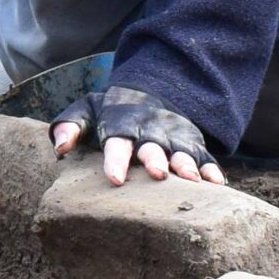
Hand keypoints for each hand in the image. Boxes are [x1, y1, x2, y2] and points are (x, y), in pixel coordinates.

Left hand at [52, 84, 224, 188]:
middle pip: (154, 146)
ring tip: (193, 181)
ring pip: (182, 151)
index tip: (114, 178)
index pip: (117, 141)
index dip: (116, 159)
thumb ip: (70, 125)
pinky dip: (211, 169)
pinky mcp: (193, 143)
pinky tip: (218, 186)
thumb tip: (59, 148)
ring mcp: (175, 136)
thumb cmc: (111, 112)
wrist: (149, 93)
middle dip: (156, 159)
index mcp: (123, 123)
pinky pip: (204, 157)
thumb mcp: (87, 110)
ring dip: (187, 165)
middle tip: (158, 175)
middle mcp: (151, 129)